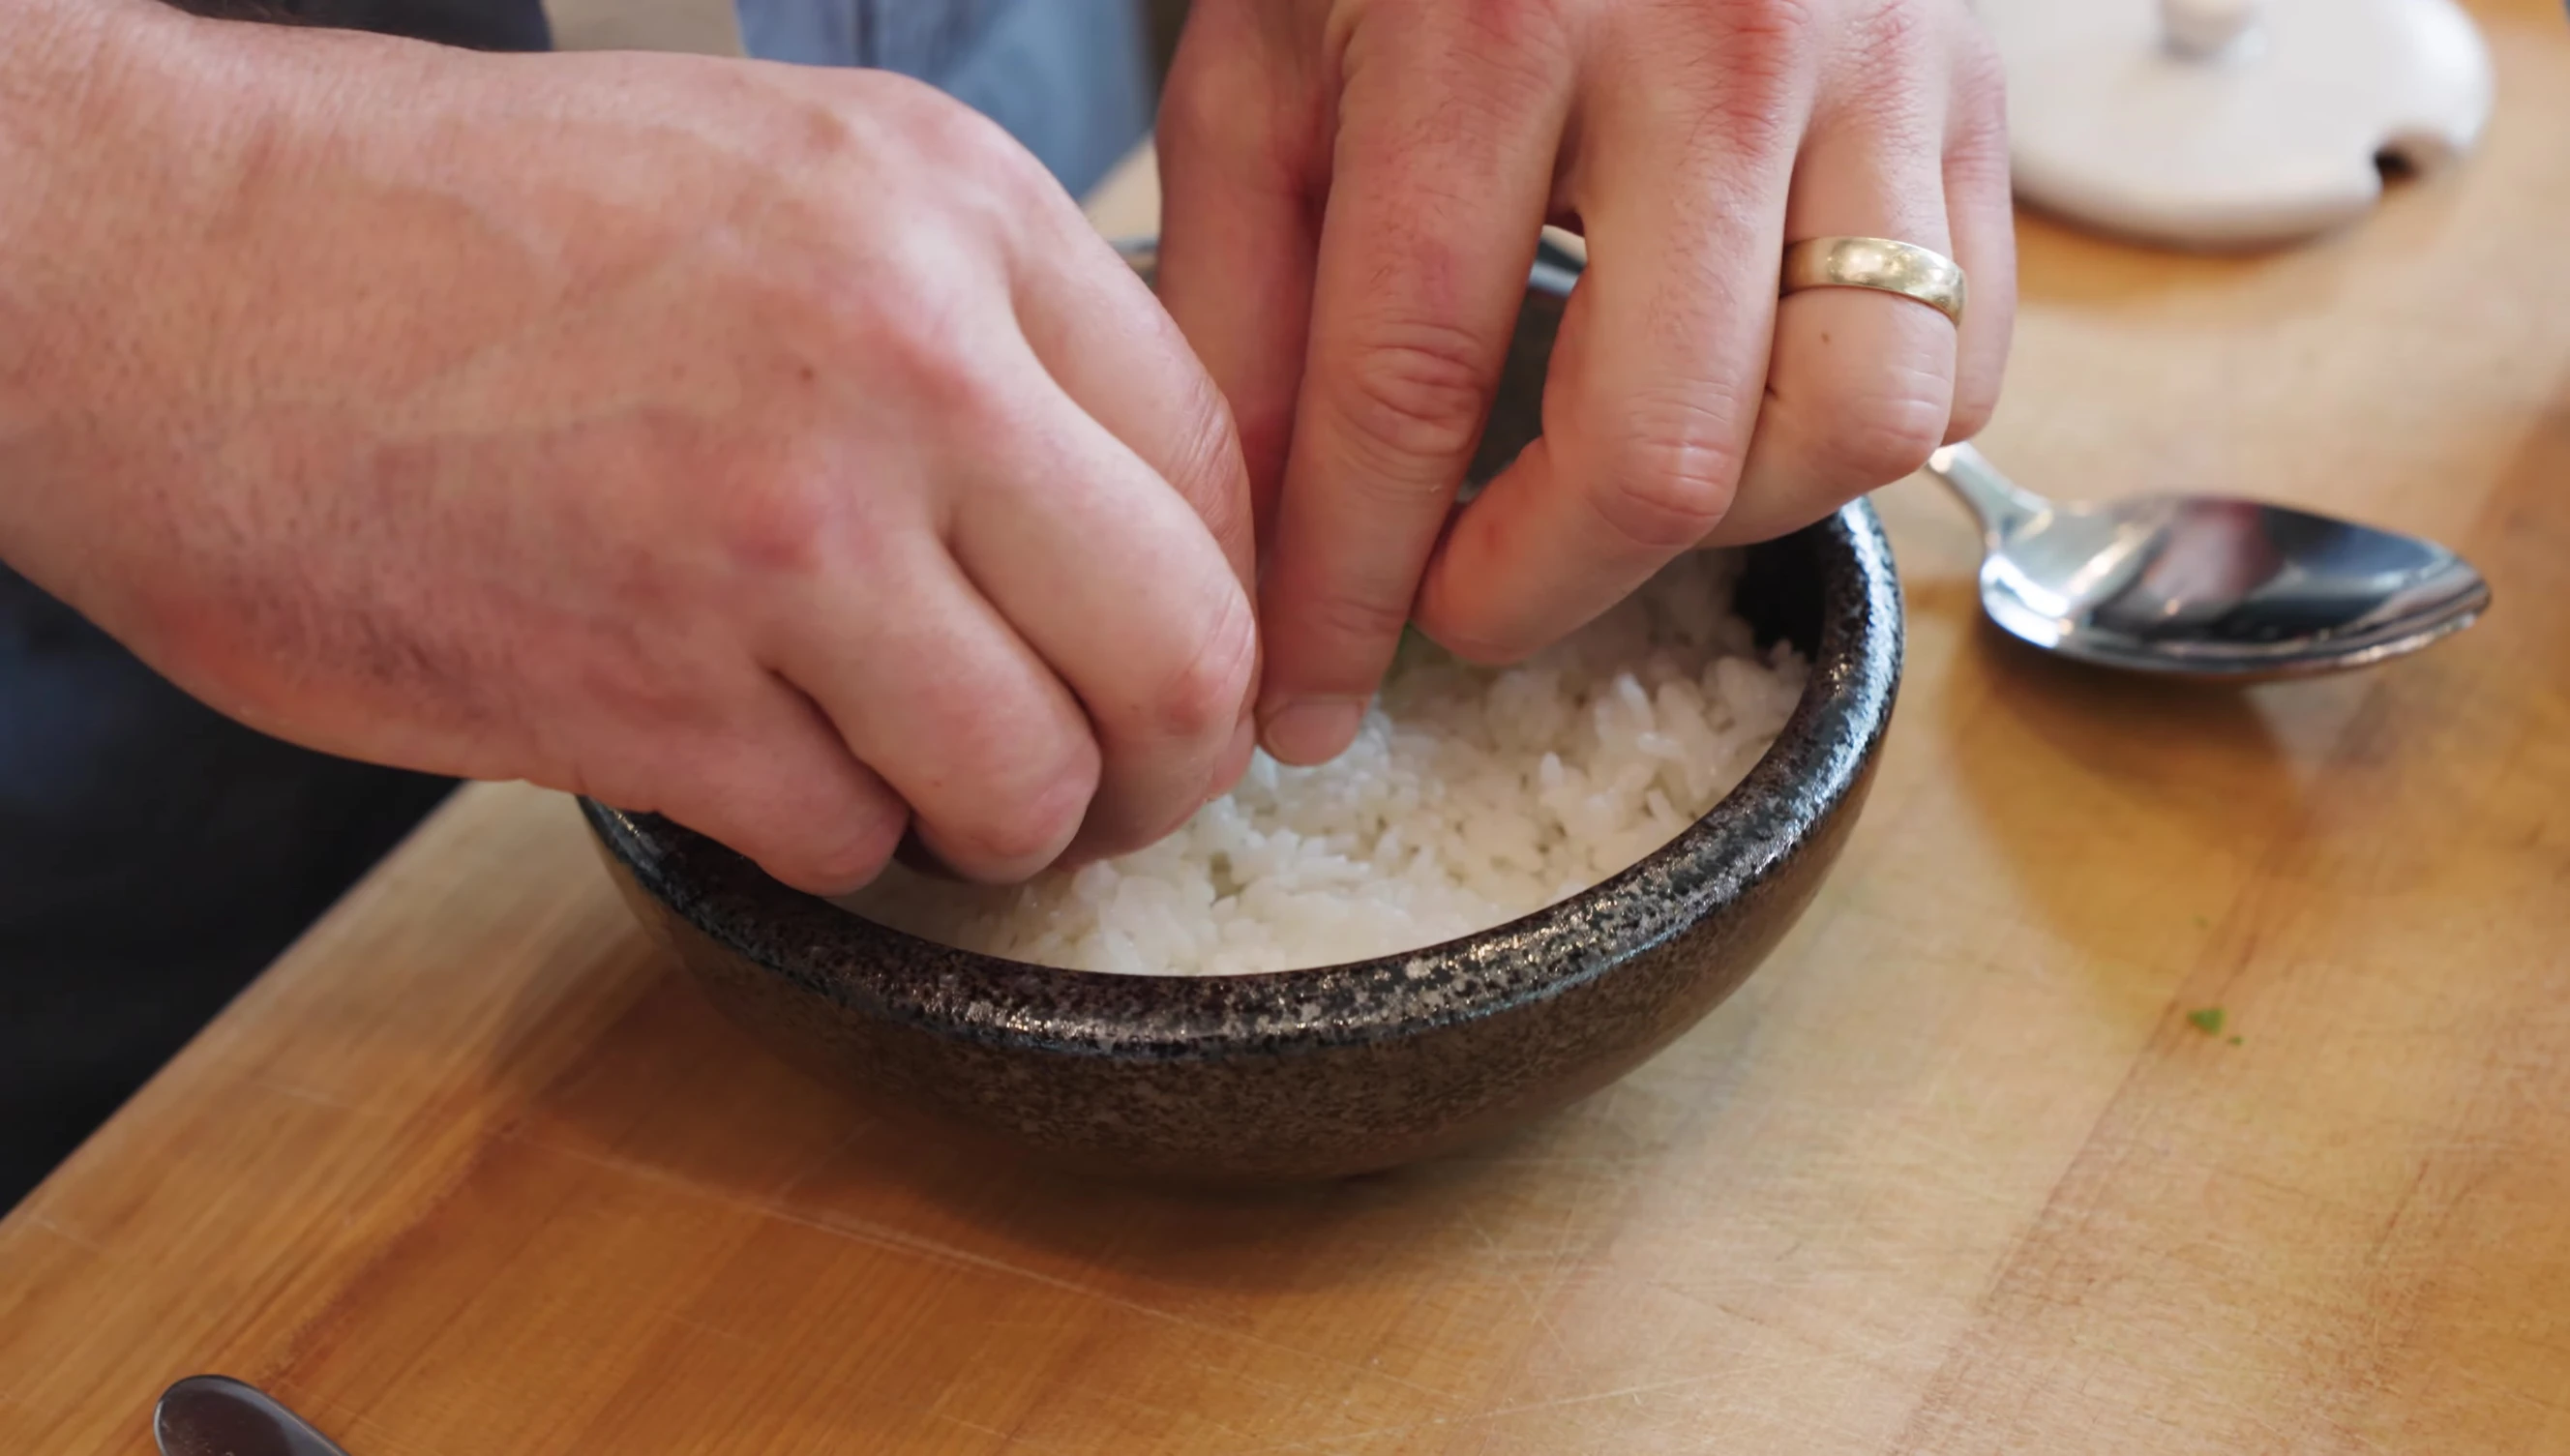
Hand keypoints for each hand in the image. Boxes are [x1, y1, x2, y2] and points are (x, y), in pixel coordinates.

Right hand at [0, 4, 1257, 891]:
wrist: (177, 275)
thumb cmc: (466, 232)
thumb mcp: (787, 181)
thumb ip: (985, 327)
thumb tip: (1138, 517)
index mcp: (955, 210)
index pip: (1219, 467)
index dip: (1219, 606)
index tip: (1168, 665)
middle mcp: (905, 359)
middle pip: (1185, 652)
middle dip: (1164, 763)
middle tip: (1107, 786)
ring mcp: (783, 534)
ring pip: (1030, 782)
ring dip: (994, 825)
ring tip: (913, 782)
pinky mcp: (654, 692)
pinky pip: (851, 844)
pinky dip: (830, 841)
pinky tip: (756, 766)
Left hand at [1157, 0, 2012, 762]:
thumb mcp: (1275, 61)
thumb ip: (1244, 296)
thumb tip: (1246, 550)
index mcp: (1492, 24)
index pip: (1409, 382)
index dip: (1346, 583)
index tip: (1306, 704)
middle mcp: (1715, 47)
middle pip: (1660, 448)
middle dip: (1536, 589)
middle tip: (1460, 602)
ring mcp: (1878, 74)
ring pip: (1856, 423)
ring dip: (1717, 521)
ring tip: (1608, 491)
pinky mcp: (1981, 111)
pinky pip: (1957, 369)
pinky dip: (1844, 439)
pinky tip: (1734, 402)